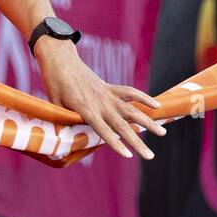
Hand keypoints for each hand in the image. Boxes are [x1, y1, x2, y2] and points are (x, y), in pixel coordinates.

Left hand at [37, 39, 165, 159]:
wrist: (59, 59)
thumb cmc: (54, 83)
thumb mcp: (54, 104)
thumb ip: (62, 122)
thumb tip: (60, 140)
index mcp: (85, 109)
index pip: (103, 130)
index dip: (115, 143)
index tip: (128, 156)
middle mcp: (100, 103)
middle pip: (122, 125)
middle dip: (137, 142)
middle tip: (150, 157)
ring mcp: (107, 94)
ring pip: (132, 110)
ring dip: (147, 122)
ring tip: (162, 134)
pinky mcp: (109, 86)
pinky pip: (130, 92)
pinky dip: (143, 98)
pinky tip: (156, 105)